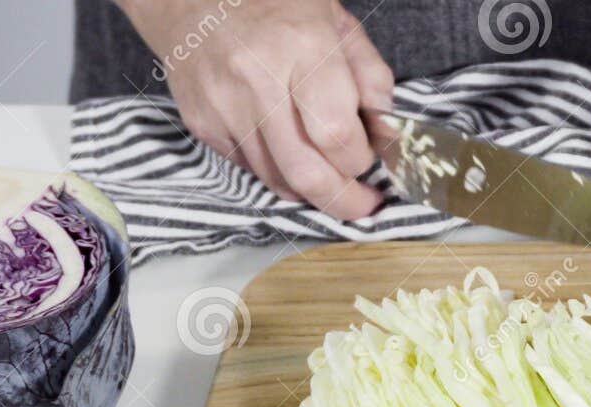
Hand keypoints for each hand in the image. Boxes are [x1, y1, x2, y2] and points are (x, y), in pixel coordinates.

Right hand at [120, 0, 395, 219]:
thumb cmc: (277, 8)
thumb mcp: (338, 25)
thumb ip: (372, 79)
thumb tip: (388, 135)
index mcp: (302, 47)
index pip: (337, 135)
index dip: (360, 159)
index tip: (371, 157)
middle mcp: (258, 80)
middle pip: (307, 174)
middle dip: (345, 201)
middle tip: (364, 203)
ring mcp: (224, 106)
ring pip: (280, 182)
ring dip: (314, 190)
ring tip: (332, 177)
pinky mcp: (203, 125)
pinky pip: (253, 171)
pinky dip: (281, 174)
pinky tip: (293, 153)